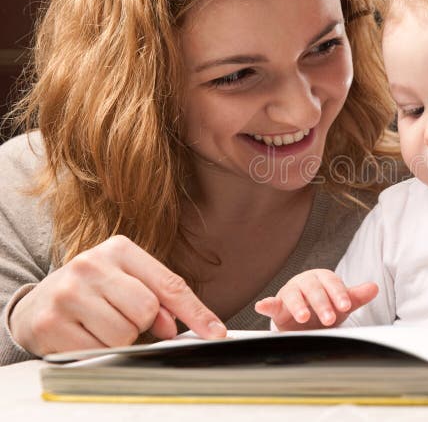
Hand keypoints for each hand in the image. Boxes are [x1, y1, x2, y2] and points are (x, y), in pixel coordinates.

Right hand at [9, 235, 226, 356]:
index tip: (216, 332)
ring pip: (124, 334)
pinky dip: (96, 350)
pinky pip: (96, 351)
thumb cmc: (93, 291)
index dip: (195, 312)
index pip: (170, 285)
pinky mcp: (51, 322)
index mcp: (119, 249)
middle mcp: (91, 264)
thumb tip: (176, 327)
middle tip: (120, 315)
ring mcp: (68, 293)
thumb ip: (160, 299)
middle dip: (142, 323)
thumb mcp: (127, 281)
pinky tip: (82, 335)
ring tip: (99, 324)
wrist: (38, 302)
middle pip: (148, 311)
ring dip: (118, 339)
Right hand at [255, 269, 377, 330]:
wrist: (308, 321)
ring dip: (299, 306)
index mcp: (323, 278)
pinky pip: (271, 304)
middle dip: (322, 304)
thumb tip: (374, 288)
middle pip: (314, 290)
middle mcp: (306, 282)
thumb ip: (356, 296)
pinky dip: (266, 304)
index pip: (332, 283)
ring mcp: (290, 292)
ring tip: (304, 318)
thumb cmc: (326, 307)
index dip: (338, 294)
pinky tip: (262, 306)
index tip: (345, 305)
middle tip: (329, 319)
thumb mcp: (342, 303)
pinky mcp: (277, 305)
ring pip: (294, 296)